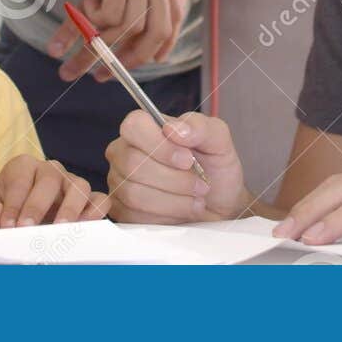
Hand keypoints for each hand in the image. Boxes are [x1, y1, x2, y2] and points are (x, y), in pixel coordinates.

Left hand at [0, 155, 108, 227]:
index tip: (7, 226)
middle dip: (37, 205)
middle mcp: (50, 169)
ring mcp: (71, 182)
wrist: (18, 214)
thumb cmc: (4, 207)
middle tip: (26, 228)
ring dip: (70, 208)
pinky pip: (100, 199)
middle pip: (49, 180)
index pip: (20, 180)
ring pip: (79, 185)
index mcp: (23, 166)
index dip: (12, 204)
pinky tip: (84, 226)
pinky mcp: (88, 198)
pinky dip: (96, 211)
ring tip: (60, 228)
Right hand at [48, 0, 180, 78]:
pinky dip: (95, 20)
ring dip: (102, 44)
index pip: (173, 19)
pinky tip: (81, 8)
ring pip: (128, 29)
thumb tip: (113, 12)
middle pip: (155, 34)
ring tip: (81, 47)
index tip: (146, 62)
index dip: (161, 45)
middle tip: (106, 74)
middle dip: (132, 59)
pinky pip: (111, 16)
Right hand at [105, 111, 248, 223]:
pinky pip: (136, 217)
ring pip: (135, 193)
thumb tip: (175, 128)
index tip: (187, 159)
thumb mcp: (218, 142)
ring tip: (195, 199)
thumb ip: (200, 127)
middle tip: (200, 185)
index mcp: (144, 129)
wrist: (220, 205)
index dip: (159, 145)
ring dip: (174, 200)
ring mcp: (121, 183)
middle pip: (133, 163)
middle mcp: (125, 153)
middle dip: (174, 179)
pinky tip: (182, 211)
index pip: (134, 125)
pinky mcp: (124, 212)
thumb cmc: (214, 169)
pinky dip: (167, 216)